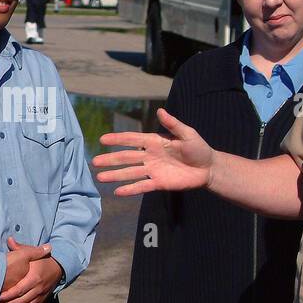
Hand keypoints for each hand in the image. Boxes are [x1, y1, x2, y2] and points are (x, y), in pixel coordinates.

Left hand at [0, 239, 62, 302]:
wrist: (58, 268)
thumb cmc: (42, 260)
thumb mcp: (32, 252)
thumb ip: (20, 248)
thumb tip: (9, 239)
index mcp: (34, 278)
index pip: (18, 290)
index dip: (6, 296)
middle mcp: (38, 289)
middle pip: (20, 302)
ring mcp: (40, 296)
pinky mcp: (42, 300)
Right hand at [93, 108, 214, 196]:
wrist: (208, 168)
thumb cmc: (199, 148)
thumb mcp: (187, 133)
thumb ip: (173, 124)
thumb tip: (160, 110)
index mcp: (154, 142)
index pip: (132, 139)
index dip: (118, 139)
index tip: (102, 139)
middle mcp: (149, 156)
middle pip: (126, 158)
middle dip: (110, 159)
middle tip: (94, 162)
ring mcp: (153, 170)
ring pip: (130, 173)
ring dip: (115, 175)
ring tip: (100, 178)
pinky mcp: (159, 183)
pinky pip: (142, 186)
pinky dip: (130, 189)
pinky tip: (117, 192)